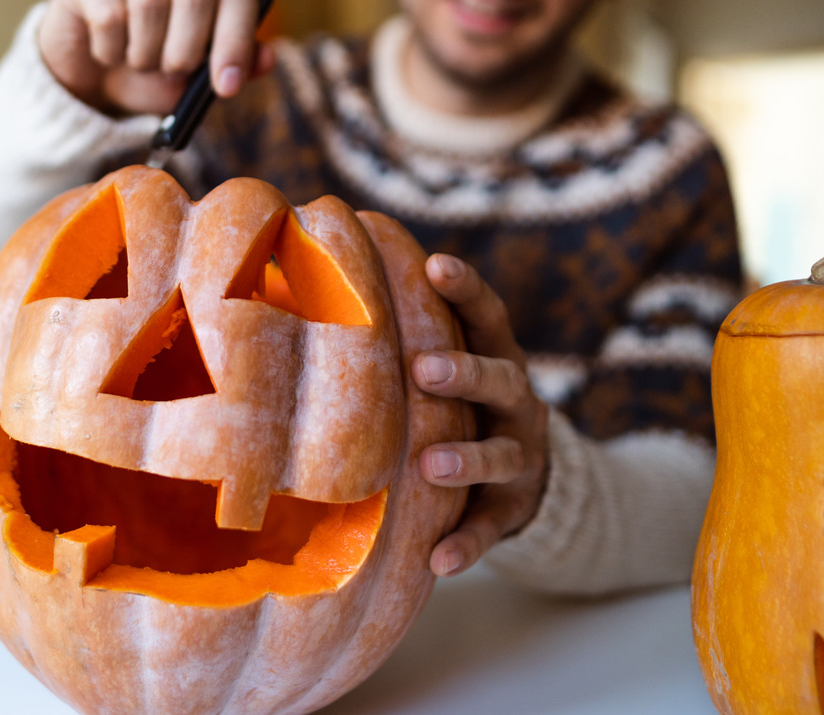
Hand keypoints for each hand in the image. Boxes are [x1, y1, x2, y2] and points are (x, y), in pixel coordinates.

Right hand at [37, 0, 274, 114]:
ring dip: (145, 53)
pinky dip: (110, 51)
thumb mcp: (197, 79)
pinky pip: (108, 15)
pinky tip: (107, 54)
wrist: (90, 76)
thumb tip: (267, 58)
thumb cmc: (152, 70)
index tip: (226, 86)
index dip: (235, 38)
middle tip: (171, 72)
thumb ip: (235, 68)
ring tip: (138, 63)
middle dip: (186, 49)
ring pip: (150, 1)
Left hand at [416, 253, 549, 576]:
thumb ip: (401, 341)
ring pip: (501, 454)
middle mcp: (517, 402)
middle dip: (463, 372)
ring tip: (431, 464)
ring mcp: (522, 456)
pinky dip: (469, 543)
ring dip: (467, 458)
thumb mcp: (442, 373)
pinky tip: (440, 560)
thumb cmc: (455, 408)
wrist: (523, 479)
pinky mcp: (515, 509)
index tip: (436, 263)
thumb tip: (301, 289)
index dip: (466, 289)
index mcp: (496, 358)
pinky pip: (493, 527)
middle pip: (500, 378)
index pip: (488, 315)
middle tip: (422, 369)